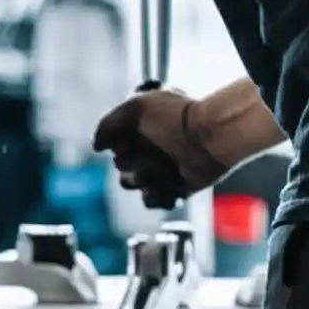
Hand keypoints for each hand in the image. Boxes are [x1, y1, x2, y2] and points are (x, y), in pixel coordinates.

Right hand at [93, 87, 227, 209]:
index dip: (117, 146)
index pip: (113, 145)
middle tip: (150, 156)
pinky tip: (167, 185)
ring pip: (133, 185)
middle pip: (121, 167)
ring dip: (143, 179)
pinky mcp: (174, 188)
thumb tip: (97, 145)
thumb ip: (108, 124)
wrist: (210, 138)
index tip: (128, 143)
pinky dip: (156, 196)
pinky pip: (152, 201)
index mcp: (141, 128)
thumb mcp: (136, 107)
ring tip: (160, 171)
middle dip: (131, 164)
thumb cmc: (177, 118)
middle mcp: (150, 148)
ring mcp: (162, 169)